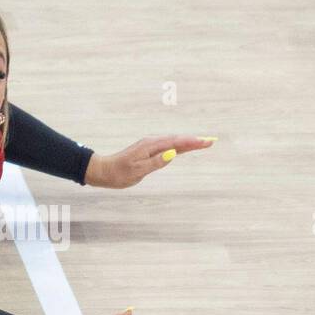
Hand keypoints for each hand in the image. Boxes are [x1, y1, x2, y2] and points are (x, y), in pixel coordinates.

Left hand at [85, 135, 215, 188]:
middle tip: (211, 141)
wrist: (103, 171)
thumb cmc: (119, 173)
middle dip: (194, 140)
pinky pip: (166, 146)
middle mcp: (151, 143)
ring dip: (187, 142)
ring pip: (172, 142)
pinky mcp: (147, 151)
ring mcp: (149, 146)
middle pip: (177, 140)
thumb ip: (156, 162)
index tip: (207, 141)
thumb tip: (173, 153)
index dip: (192, 142)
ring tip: (202, 142)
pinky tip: (184, 147)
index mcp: (150, 146)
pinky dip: (178, 146)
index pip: (176, 143)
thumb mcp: (138, 170)